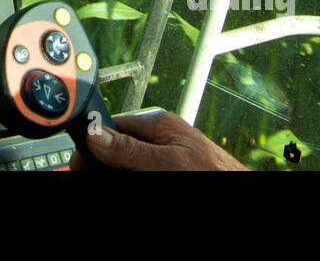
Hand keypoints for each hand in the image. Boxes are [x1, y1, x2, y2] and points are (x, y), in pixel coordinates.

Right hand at [70, 110, 248, 169]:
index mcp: (160, 127)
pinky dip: (127, 177)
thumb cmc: (216, 173)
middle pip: (117, 153)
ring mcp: (164, 163)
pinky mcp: (168, 174)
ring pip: (126, 169)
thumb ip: (131, 148)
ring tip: (104, 178)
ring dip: (114, 174)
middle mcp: (161, 144)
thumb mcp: (168, 161)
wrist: (241, 193)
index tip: (79, 162)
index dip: (94, 145)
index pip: (114, 128)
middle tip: (88, 176)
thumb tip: (96, 134)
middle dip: (103, 166)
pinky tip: (122, 180)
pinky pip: (139, 174)